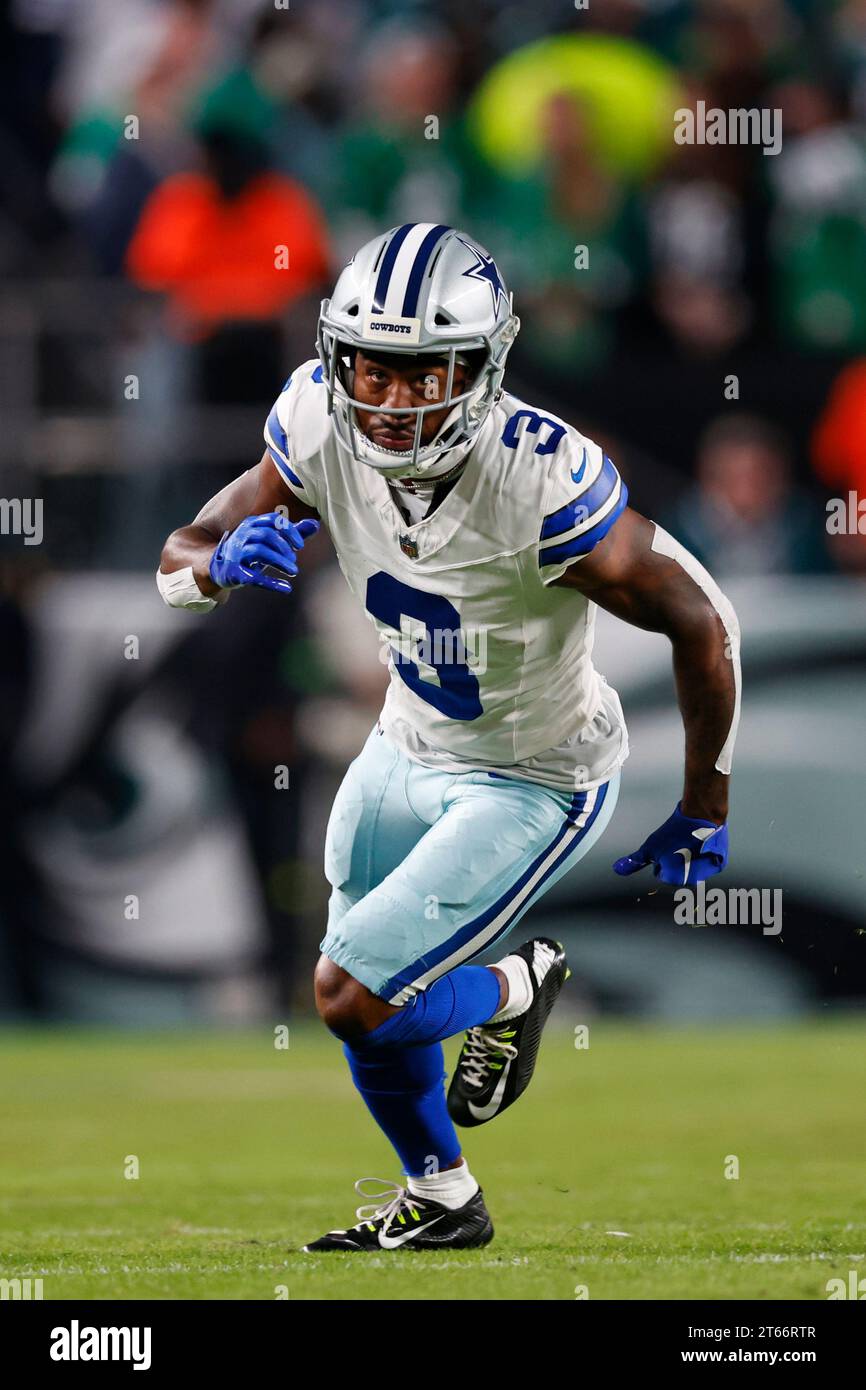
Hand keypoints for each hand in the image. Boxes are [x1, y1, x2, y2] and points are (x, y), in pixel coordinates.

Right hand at [209, 513, 318, 593]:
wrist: (221, 568)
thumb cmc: (251, 551)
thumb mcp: (271, 540)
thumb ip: (292, 532)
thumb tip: (315, 524)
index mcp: (253, 524)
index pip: (273, 520)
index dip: (289, 530)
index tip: (300, 545)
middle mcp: (243, 535)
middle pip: (267, 535)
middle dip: (284, 548)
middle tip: (294, 562)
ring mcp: (237, 553)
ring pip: (259, 552)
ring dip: (280, 562)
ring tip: (293, 571)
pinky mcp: (234, 572)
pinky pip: (253, 576)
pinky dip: (271, 583)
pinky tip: (286, 588)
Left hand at [613, 803, 728, 885]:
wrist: (701, 815)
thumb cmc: (673, 831)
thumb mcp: (650, 846)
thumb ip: (635, 861)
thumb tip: (617, 869)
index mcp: (674, 879)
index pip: (662, 873)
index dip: (663, 858)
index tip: (668, 846)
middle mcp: (692, 881)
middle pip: (678, 871)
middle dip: (677, 859)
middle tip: (680, 843)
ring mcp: (707, 873)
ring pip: (693, 866)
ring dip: (691, 856)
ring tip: (690, 841)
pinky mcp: (719, 864)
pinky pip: (707, 861)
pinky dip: (704, 853)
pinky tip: (701, 842)